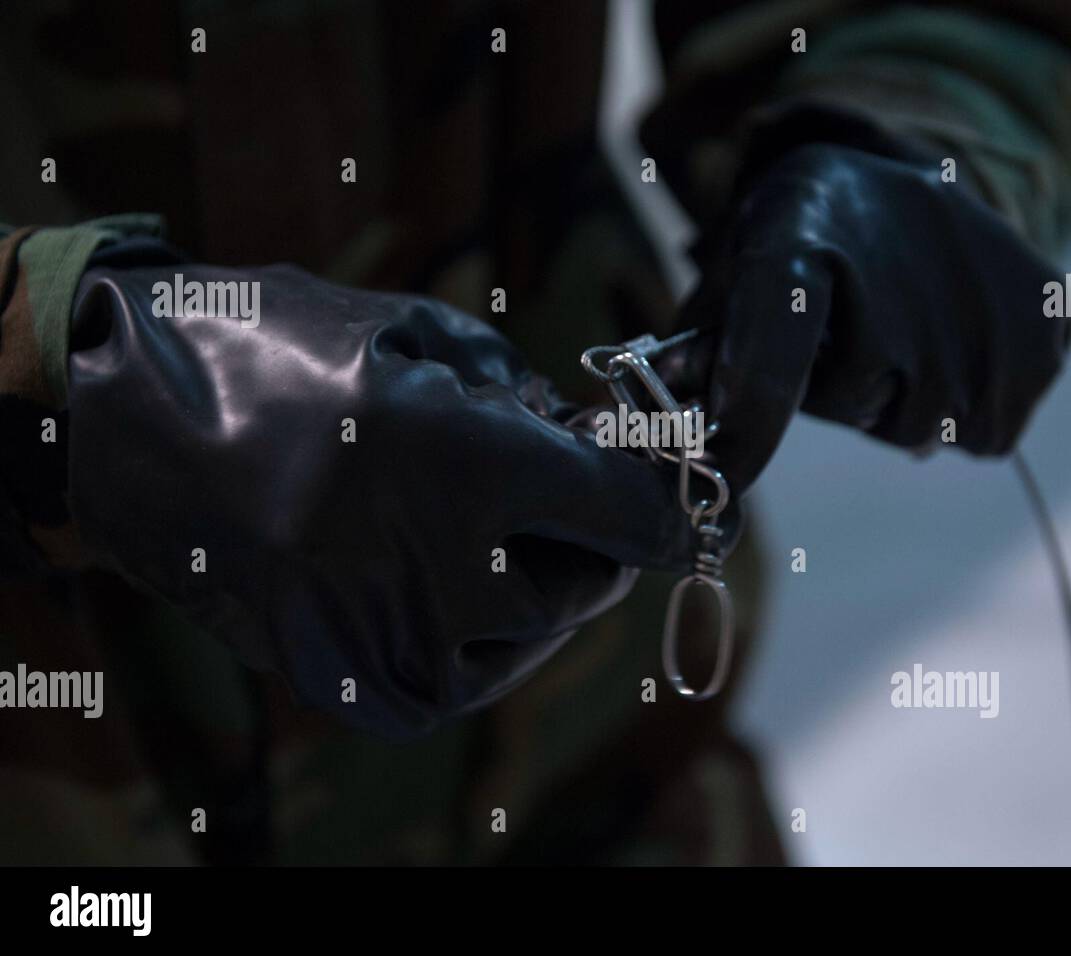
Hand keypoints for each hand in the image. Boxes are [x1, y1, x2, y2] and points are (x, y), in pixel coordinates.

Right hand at [66, 254, 690, 736]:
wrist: (124, 423)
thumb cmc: (276, 353)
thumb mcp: (422, 337)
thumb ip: (528, 402)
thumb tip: (591, 443)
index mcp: (476, 468)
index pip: (637, 519)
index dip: (664, 505)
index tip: (669, 495)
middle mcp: (449, 575)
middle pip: (592, 582)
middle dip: (585, 536)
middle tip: (548, 489)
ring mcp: (399, 646)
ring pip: (531, 635)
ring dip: (529, 584)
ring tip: (465, 519)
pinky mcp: (357, 690)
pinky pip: (465, 676)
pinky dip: (474, 631)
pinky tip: (435, 572)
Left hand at [661, 143, 1070, 494]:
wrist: (920, 181)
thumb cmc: (805, 238)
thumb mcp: (743, 264)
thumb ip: (701, 345)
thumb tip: (655, 419)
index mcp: (801, 237)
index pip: (770, 349)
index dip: (747, 423)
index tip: (723, 475)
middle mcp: (897, 264)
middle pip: (859, 402)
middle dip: (845, 393)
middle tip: (849, 334)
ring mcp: (981, 295)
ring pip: (926, 428)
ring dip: (905, 404)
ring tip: (901, 333)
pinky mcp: (1046, 318)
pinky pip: (988, 433)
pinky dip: (967, 409)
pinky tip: (951, 343)